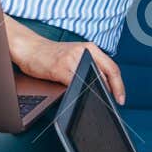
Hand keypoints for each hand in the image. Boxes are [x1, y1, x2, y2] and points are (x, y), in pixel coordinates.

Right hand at [9, 24, 124, 103]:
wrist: (30, 48)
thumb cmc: (52, 54)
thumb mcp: (76, 55)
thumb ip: (90, 66)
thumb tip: (104, 87)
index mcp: (91, 49)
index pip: (112, 68)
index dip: (119, 86)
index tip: (121, 99)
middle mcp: (84, 52)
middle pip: (106, 75)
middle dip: (110, 93)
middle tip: (111, 104)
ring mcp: (72, 60)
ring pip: (92, 80)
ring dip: (95, 93)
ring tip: (95, 101)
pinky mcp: (60, 68)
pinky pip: (74, 84)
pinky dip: (79, 92)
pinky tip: (80, 97)